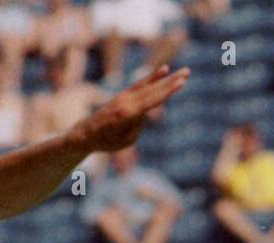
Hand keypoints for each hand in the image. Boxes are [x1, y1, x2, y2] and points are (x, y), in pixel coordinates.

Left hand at [69, 65, 189, 153]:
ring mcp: (125, 97)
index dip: (168, 91)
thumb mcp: (126, 140)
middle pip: (154, 90)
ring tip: (183, 71)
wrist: (85, 133)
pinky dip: (152, 78)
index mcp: (128, 114)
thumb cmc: (106, 141)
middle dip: (171, 82)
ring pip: (149, 85)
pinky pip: (140, 85)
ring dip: (166, 77)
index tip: (181, 83)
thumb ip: (139, 125)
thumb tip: (146, 111)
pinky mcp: (123, 95)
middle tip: (188, 72)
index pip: (153, 101)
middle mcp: (127, 102)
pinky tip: (164, 70)